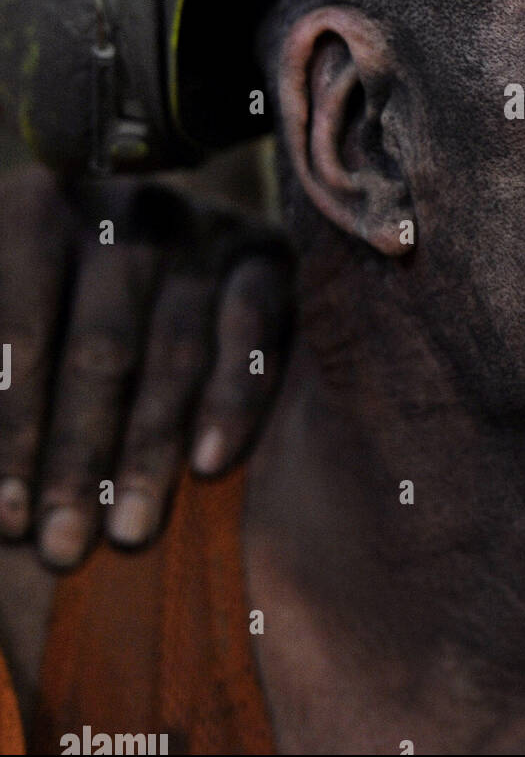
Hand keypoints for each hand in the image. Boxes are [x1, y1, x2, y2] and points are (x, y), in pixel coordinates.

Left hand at [0, 164, 291, 567]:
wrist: (153, 285)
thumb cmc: (46, 344)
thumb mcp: (1, 354)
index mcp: (33, 211)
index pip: (20, 326)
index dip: (11, 428)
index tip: (5, 521)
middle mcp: (123, 208)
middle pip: (101, 347)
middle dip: (79, 456)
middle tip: (63, 547)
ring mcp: (202, 227)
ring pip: (175, 350)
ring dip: (149, 450)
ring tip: (129, 532)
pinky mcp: (267, 255)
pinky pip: (252, 330)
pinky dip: (231, 400)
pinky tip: (208, 465)